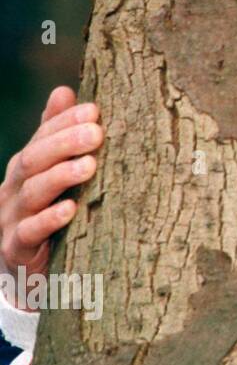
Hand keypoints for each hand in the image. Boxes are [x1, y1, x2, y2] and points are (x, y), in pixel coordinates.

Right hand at [0, 87, 102, 309]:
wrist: (25, 274)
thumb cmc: (46, 215)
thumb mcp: (51, 174)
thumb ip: (56, 136)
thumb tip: (64, 90)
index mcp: (26, 168)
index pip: (41, 138)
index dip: (64, 122)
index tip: (95, 109)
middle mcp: (14, 189)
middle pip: (34, 160)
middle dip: (64, 143)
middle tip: (97, 131)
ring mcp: (11, 219)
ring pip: (32, 193)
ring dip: (60, 176)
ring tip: (89, 164)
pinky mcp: (15, 250)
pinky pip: (29, 233)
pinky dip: (49, 220)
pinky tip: (71, 209)